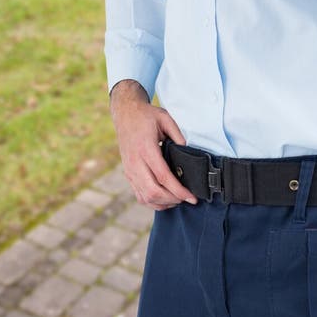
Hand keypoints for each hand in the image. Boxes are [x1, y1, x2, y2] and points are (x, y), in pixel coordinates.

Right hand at [110, 81, 197, 209]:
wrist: (125, 113)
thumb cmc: (145, 116)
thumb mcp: (165, 118)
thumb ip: (178, 135)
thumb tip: (188, 152)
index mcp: (146, 149)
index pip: (163, 177)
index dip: (178, 190)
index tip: (191, 197)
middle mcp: (135, 162)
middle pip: (154, 192)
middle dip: (173, 199)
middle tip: (187, 198)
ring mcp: (130, 170)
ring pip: (145, 197)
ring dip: (163, 203)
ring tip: (178, 199)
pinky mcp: (128, 173)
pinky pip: (139, 195)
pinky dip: (153, 202)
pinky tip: (164, 199)